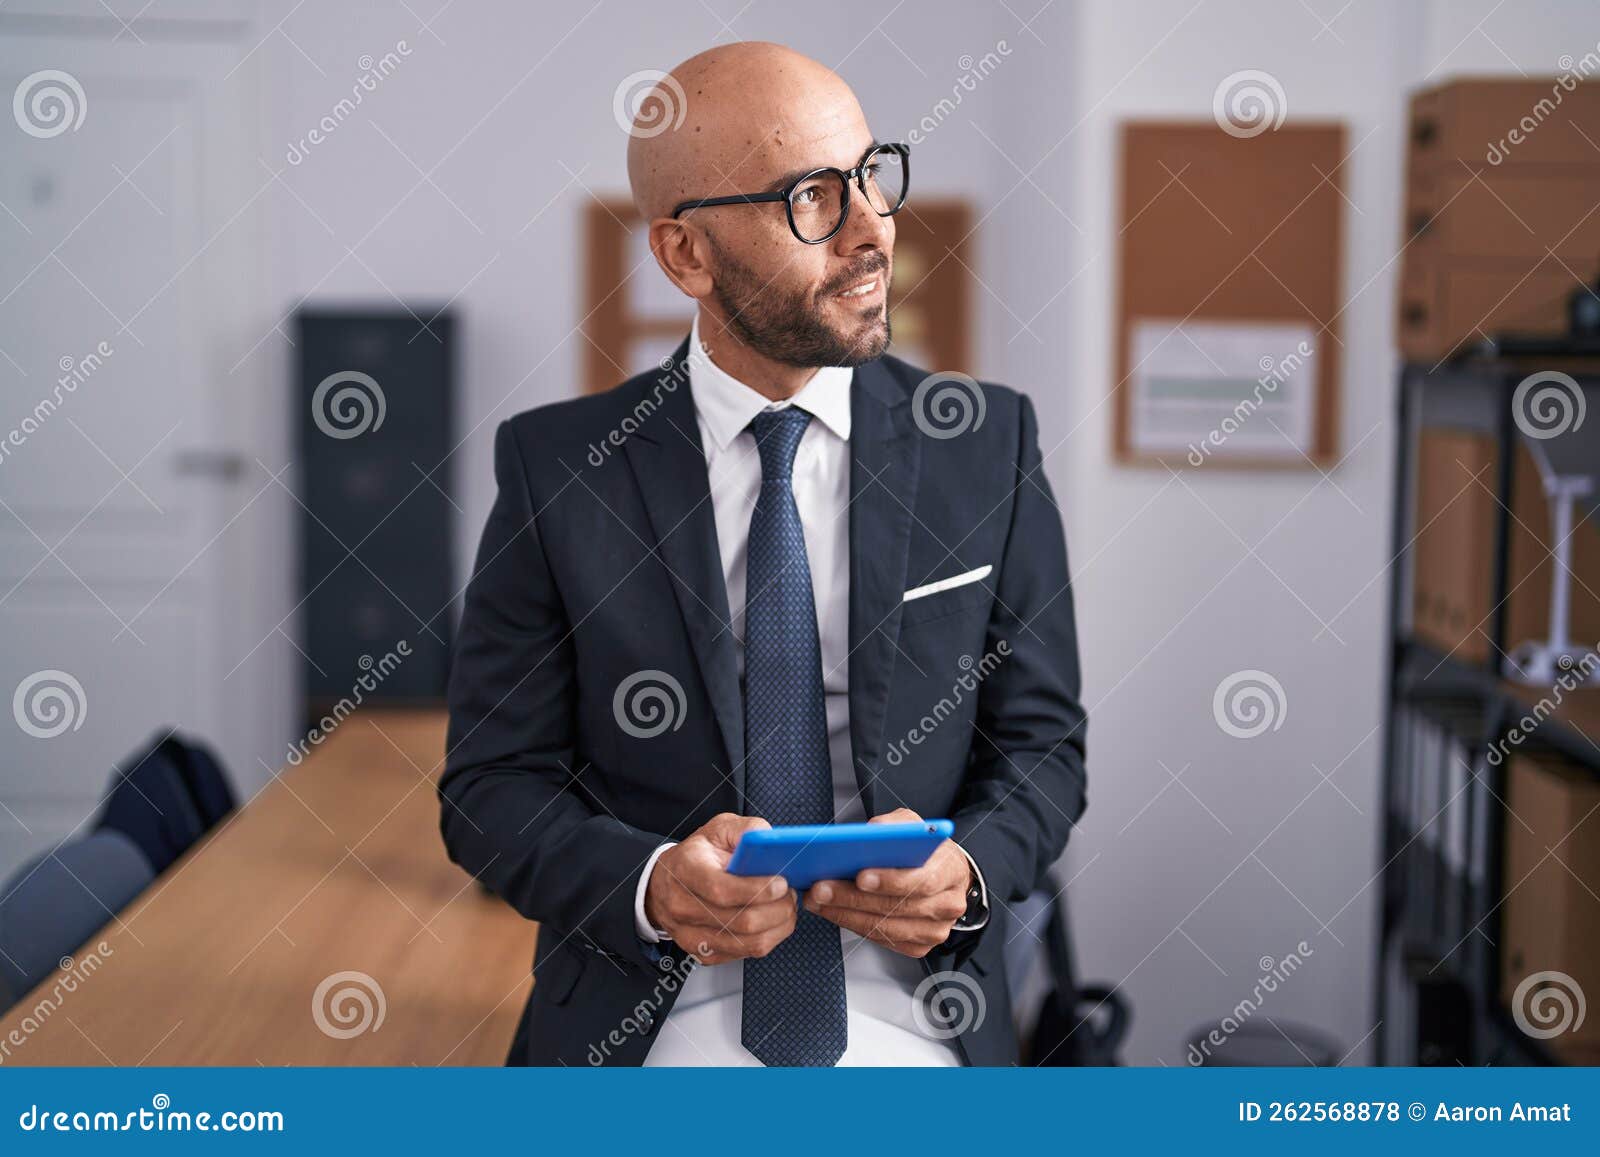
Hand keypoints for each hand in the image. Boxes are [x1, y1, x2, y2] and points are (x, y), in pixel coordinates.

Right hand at [643, 813, 796, 964]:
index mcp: (686, 870)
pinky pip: (745, 954)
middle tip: (790, 894)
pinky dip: (768, 939)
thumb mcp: (719, 829)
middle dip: (777, 909)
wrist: (667, 883)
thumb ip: (747, 831)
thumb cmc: (697, 855)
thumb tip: (772, 842)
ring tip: (785, 907)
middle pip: (741, 921)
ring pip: (747, 943)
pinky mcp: (703, 953)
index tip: (782, 883)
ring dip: (778, 927)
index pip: (722, 889)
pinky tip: (771, 921)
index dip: (757, 890)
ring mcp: (691, 935)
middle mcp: (683, 906)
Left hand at [803, 808, 971, 957]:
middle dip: (853, 898)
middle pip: (897, 907)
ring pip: (886, 928)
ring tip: (818, 900)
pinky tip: (833, 911)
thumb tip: (872, 832)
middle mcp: (947, 905)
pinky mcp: (919, 946)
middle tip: (822, 888)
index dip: (890, 880)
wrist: (944, 875)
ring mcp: (935, 930)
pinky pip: (882, 940)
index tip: (859, 876)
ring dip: (846, 915)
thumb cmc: (926, 851)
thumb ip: (894, 825)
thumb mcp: (913, 825)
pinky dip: (853, 925)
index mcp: (951, 871)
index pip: (923, 880)